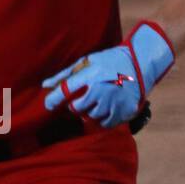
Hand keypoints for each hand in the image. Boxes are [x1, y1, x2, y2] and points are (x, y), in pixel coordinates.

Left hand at [42, 21, 174, 127]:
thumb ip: (65, 74)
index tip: (48, 105)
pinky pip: (106, 123)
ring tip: (95, 102)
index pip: (65, 91)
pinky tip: (104, 110)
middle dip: (74, 105)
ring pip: (91, 116)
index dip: (53, 100)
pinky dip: (102, 119)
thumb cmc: (108, 60)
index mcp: (89, 76)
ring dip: (88, 112)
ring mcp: (113, 102)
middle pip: (76, 108)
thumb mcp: (86, 61)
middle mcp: (100, 91)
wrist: (140, 64)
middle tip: (79, 100)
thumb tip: (45, 85)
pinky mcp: (124, 111)